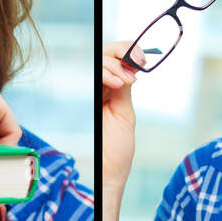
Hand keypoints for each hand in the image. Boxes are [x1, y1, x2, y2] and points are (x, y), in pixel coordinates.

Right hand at [101, 39, 142, 191]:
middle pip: (103, 53)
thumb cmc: (116, 149)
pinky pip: (89, 76)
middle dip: (121, 54)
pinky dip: (105, 73)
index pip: (115, 58)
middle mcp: (97, 88)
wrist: (106, 169)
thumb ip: (124, 88)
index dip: (127, 51)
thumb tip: (130, 64)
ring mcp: (87, 92)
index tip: (142, 58)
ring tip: (126, 81)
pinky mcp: (80, 98)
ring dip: (114, 65)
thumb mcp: (124, 112)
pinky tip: (117, 83)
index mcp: (110, 89)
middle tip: (135, 67)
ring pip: (96, 61)